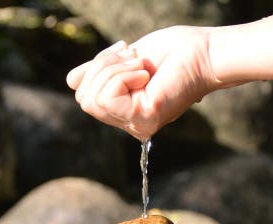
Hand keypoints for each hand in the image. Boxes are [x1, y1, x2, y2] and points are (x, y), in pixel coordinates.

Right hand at [66, 26, 221, 139]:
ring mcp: (135, 123)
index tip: (126, 50)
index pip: (82, 93)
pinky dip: (122, 76)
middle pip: (83, 98)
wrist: (201, 52)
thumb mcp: (124, 60)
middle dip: (102, 67)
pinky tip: (145, 74)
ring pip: (91, 99)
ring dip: (113, 69)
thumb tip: (71, 81)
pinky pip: (107, 96)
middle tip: (133, 56)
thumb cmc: (171, 52)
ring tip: (141, 65)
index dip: (96, 66)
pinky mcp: (142, 119)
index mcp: (123, 108)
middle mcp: (128, 121)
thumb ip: (99, 72)